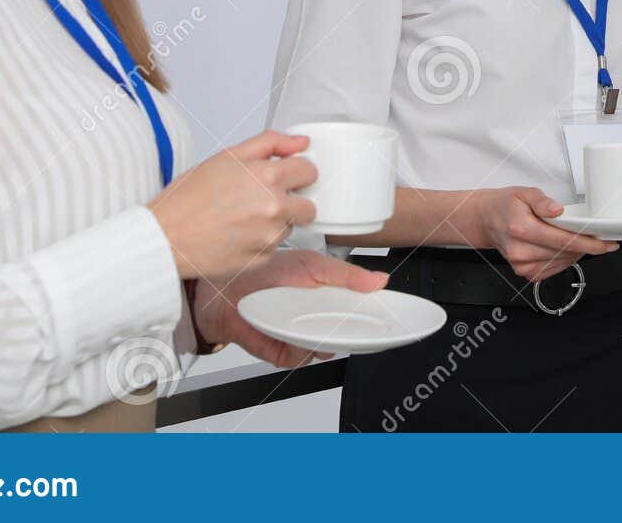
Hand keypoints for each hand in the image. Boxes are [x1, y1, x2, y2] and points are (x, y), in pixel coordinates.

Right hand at [149, 130, 318, 281]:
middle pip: (309, 205)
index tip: (286, 176)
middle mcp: (275, 207)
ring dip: (276, 222)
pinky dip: (262, 242)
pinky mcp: (262, 259)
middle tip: (264, 199)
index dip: (297, 172)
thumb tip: (301, 142)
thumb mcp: (227, 156)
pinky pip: (275, 247)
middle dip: (292, 201)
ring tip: (244, 218)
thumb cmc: (189, 197)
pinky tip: (238, 235)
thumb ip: (270, 143)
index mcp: (268, 177)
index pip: (310, 171)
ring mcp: (270, 236)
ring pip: (291, 227)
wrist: (165, 237)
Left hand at [192, 250, 388, 366]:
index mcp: (331, 299)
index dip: (381, 316)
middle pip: (350, 336)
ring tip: (308, 315)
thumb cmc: (266, 271)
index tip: (399, 317)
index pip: (363, 312)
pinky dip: (297, 345)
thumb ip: (346, 274)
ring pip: (326, 348)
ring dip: (323, 335)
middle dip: (359, 332)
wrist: (222, 289)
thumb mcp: (312, 264)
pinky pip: (301, 357)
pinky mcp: (283, 353)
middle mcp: (319, 321)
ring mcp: (302, 338)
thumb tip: (380, 280)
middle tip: (361, 320)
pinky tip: (288, 328)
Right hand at [464, 187, 617, 281]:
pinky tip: (565, 250)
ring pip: (562, 264)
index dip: (589, 244)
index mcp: (521, 228)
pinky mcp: (525, 273)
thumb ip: (542, 200)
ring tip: (579, 240)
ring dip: (577, 254)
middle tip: (599, 238)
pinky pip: (554, 271)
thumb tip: (558, 210)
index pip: (563, 241)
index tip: (606, 244)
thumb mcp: (523, 192)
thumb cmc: (505, 205)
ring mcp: (522, 265)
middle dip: (587, 247)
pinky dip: (565, 261)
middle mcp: (521, 250)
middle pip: (565, 253)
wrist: (485, 220)